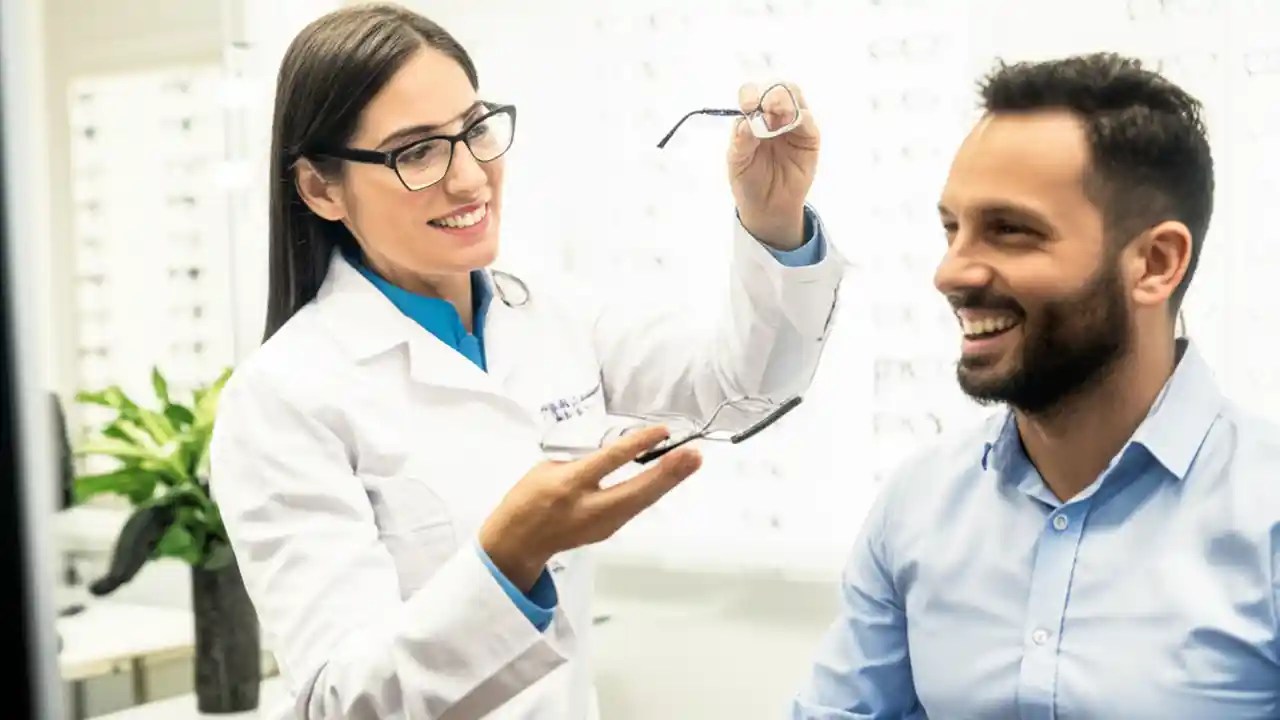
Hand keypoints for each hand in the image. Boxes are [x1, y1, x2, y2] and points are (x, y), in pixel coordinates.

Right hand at [479, 426, 701, 589]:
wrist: (518, 542)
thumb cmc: (528, 498)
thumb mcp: (546, 469)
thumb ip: (581, 460)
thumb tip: (618, 451)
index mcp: (569, 484)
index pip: (609, 461)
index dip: (637, 445)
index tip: (660, 431)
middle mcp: (589, 507)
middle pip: (637, 491)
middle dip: (668, 473)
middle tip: (693, 455)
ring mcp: (601, 524)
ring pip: (642, 502)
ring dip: (669, 482)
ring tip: (691, 463)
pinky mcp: (607, 530)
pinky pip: (634, 507)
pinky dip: (652, 490)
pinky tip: (669, 478)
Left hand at [727, 81, 819, 250]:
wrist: (767, 206)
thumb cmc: (748, 180)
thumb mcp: (737, 162)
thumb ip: (741, 141)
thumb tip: (746, 122)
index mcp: (752, 117)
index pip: (752, 93)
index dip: (751, 94)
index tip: (748, 106)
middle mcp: (773, 115)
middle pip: (776, 89)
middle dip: (771, 94)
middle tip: (766, 107)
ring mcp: (792, 124)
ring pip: (795, 97)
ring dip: (786, 102)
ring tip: (777, 117)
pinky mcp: (809, 137)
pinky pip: (807, 120)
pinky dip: (800, 117)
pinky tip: (790, 125)